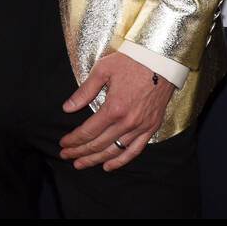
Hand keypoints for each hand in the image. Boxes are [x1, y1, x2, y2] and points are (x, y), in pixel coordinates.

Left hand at [59, 51, 176, 169]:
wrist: (162, 59)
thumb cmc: (133, 61)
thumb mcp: (104, 70)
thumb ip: (84, 91)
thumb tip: (67, 108)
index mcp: (114, 108)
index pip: (88, 131)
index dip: (73, 140)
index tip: (63, 143)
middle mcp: (127, 122)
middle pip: (98, 144)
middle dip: (79, 152)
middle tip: (66, 156)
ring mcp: (141, 126)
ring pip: (114, 151)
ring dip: (95, 160)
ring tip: (81, 164)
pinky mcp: (152, 126)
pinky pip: (135, 150)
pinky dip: (121, 161)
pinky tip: (108, 166)